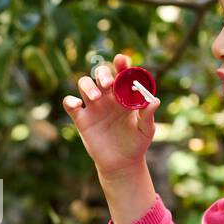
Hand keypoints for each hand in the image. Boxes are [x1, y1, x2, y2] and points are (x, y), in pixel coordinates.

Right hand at [62, 52, 160, 179]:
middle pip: (100, 75)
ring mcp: (93, 107)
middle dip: (102, 74)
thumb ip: (148, 114)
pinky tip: (76, 105)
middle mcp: (108, 97)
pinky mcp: (81, 119)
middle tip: (108, 84)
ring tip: (96, 98)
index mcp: (124, 95)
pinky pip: (70, 104)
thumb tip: (154, 100)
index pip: (122, 74)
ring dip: (88, 86)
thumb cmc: (137, 143)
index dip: (121, 64)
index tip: (121, 60)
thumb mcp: (146, 130)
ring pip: (84, 84)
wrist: (122, 163)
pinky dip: (70, 101)